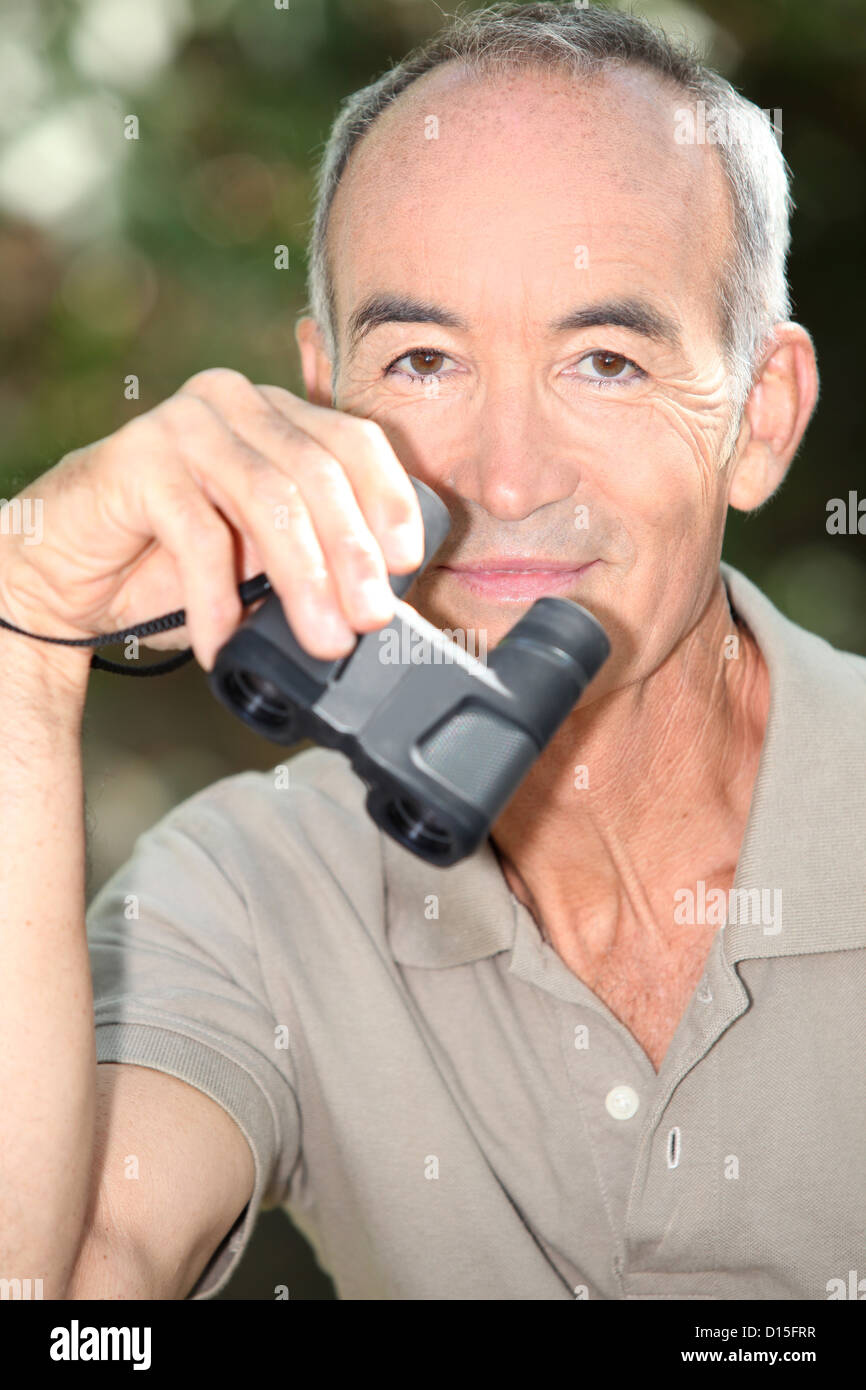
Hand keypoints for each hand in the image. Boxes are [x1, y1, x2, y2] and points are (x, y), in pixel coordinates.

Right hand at [0, 368, 425, 670]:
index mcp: (278, 412)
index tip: (408, 563)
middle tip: (370, 620)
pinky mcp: (136, 460)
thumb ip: (313, 558)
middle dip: (352, 555)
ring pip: (269, 498)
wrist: (67, 572)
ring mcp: (184, 425)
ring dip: (303, 579)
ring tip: (321, 639)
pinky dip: (218, 598)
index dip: (390, 501)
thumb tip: (381, 603)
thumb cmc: (172, 565)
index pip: (355, 441)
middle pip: (318, 472)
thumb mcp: (260, 557)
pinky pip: (197, 533)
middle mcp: (235, 402)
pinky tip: (226, 642)